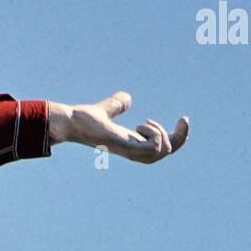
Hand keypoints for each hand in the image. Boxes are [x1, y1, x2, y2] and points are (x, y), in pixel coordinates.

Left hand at [48, 92, 188, 163]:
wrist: (68, 123)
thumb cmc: (82, 120)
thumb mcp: (106, 110)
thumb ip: (117, 105)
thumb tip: (127, 98)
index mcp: (132, 142)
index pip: (162, 147)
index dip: (178, 136)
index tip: (182, 120)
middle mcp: (133, 149)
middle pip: (167, 152)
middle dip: (181, 137)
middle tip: (181, 119)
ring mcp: (129, 150)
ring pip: (163, 151)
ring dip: (163, 134)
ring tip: (146, 122)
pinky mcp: (124, 147)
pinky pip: (152, 149)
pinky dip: (155, 136)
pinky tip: (140, 126)